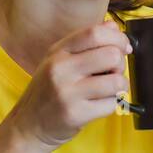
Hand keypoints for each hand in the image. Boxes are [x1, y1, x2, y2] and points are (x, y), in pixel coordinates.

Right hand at [9, 20, 130, 148]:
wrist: (29, 125)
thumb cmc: (49, 91)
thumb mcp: (59, 61)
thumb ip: (85, 43)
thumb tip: (113, 26)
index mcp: (58, 52)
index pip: (94, 33)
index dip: (117, 38)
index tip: (123, 47)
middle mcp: (61, 69)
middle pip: (111, 55)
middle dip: (121, 64)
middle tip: (113, 72)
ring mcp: (67, 92)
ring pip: (116, 81)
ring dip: (120, 86)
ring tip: (108, 90)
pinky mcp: (75, 114)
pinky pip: (111, 104)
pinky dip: (112, 104)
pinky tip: (99, 104)